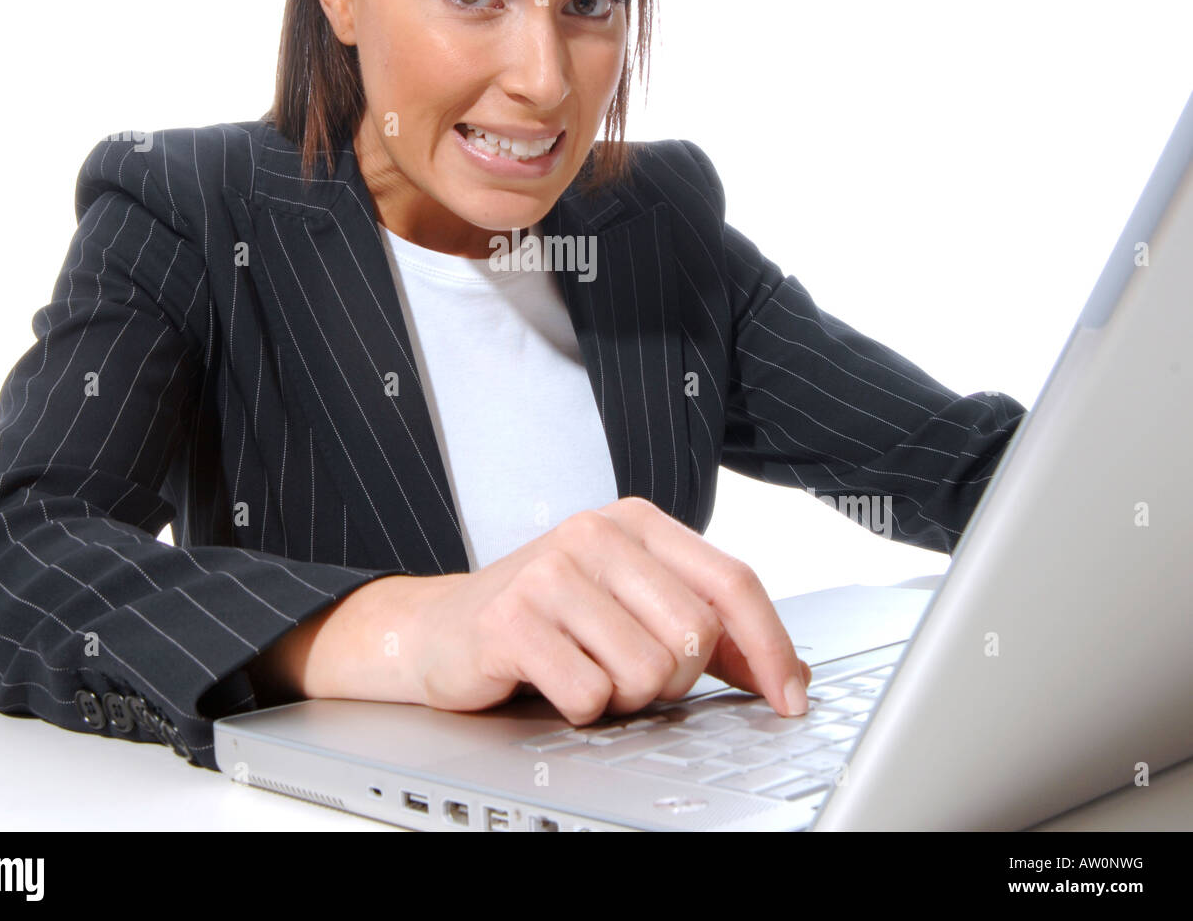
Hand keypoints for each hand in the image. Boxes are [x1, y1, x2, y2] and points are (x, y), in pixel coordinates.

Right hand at [386, 496, 810, 725]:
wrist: (439, 627)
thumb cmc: (546, 616)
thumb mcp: (629, 602)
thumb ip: (704, 626)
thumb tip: (785, 673)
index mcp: (636, 521)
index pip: (732, 581)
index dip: (771, 645)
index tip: (789, 697)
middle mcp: (596, 533)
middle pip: (695, 634)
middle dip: (675, 679)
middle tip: (630, 673)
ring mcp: (551, 571)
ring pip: (648, 672)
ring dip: (625, 697)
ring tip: (587, 670)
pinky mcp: (513, 618)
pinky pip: (590, 695)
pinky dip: (580, 708)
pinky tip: (552, 680)